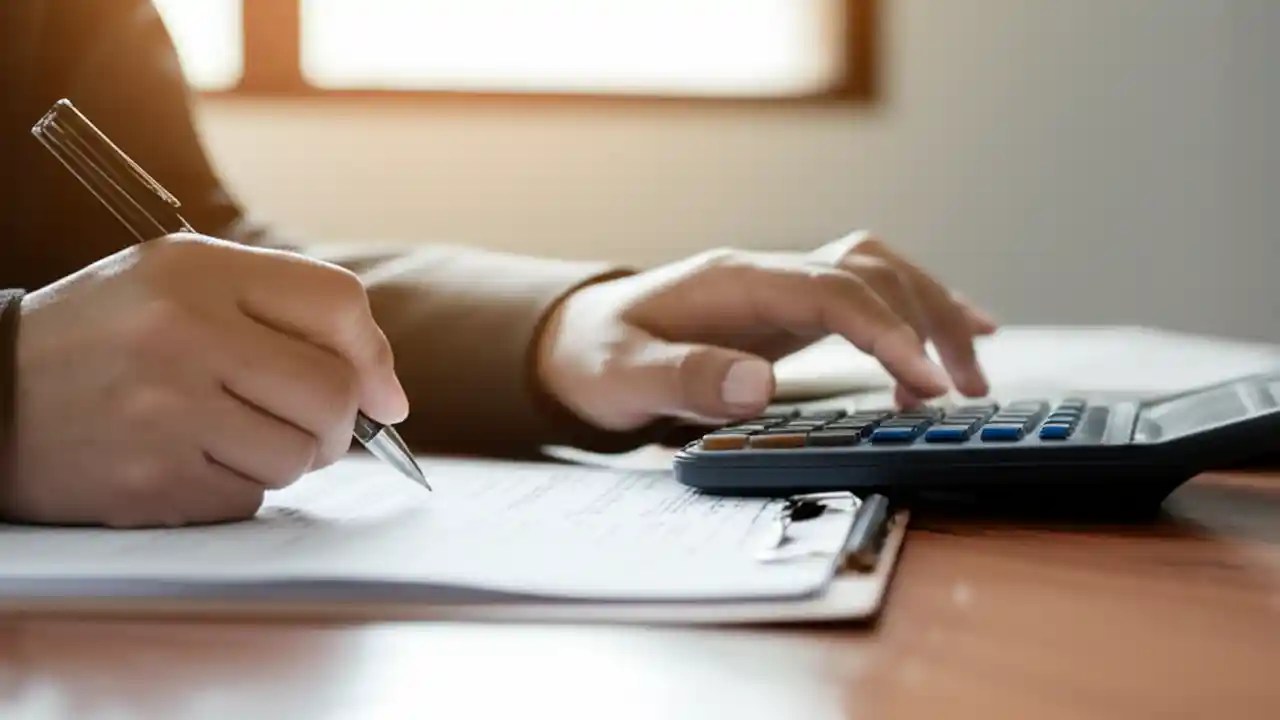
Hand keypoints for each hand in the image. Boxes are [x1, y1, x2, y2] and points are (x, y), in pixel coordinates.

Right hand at [5, 234, 407, 526]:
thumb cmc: (110, 336)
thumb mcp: (184, 281)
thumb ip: (291, 311)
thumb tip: (392, 398)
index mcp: (194, 271)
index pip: (336, 302)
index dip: (374, 354)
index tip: (380, 392)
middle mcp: (181, 336)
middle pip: (333, 393)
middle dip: (339, 421)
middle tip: (306, 422)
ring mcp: (164, 414)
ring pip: (299, 456)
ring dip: (288, 457)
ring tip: (236, 435)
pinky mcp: (151, 483)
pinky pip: (251, 499)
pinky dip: (241, 488)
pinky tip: (194, 461)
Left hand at [537, 231, 996, 430]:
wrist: (576, 343)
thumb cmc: (598, 359)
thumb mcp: (622, 377)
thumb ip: (683, 378)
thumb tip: (756, 384)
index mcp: (733, 282)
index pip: (831, 290)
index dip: (884, 331)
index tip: (924, 382)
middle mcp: (767, 275)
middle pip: (870, 273)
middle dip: (925, 324)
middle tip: (961, 388)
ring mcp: (781, 290)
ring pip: (880, 277)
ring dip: (931, 316)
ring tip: (971, 375)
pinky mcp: (789, 313)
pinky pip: (866, 298)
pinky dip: (912, 316)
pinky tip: (948, 345)